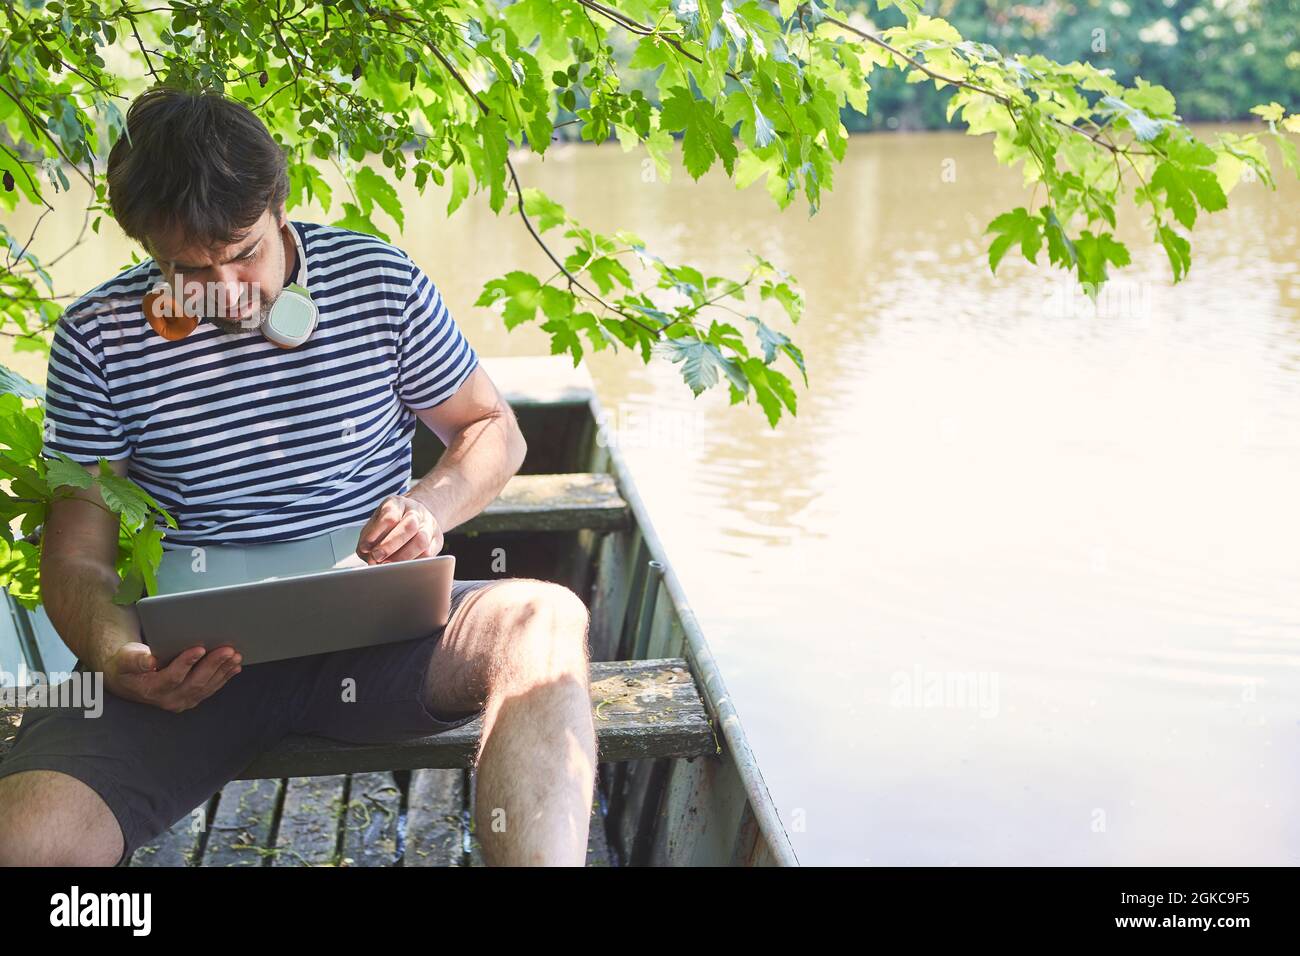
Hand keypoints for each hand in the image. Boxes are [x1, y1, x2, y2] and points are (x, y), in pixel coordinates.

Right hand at [102, 642, 241, 712]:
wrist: (129, 679)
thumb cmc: (127, 665)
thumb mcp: (125, 659)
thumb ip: (136, 660)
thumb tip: (150, 660)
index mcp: (151, 689)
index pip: (172, 677)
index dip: (187, 663)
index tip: (199, 648)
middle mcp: (168, 699)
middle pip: (195, 683)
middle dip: (213, 665)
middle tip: (228, 650)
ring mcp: (181, 701)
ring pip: (206, 687)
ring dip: (222, 671)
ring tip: (235, 656)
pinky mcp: (191, 698)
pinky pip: (210, 689)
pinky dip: (224, 677)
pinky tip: (234, 667)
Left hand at [357, 494, 443, 563]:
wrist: (418, 515)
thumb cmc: (392, 522)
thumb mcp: (376, 522)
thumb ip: (368, 537)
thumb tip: (368, 556)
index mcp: (398, 503)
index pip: (389, 515)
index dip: (376, 532)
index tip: (365, 547)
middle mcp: (416, 511)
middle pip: (409, 526)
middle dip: (390, 545)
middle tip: (377, 557)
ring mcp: (429, 525)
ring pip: (421, 541)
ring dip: (403, 556)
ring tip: (388, 565)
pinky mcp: (437, 540)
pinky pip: (428, 554)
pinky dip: (413, 562)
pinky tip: (402, 566)